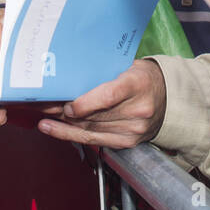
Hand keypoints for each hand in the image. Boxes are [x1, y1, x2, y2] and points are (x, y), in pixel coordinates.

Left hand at [37, 60, 165, 148]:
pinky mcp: (127, 142)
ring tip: (41, 117)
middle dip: (64, 112)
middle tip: (40, 104)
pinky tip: (53, 129)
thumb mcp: (128, 66)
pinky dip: (71, 135)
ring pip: (91, 130)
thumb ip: (103, 72)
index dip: (85, 103)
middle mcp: (138, 110)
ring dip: (63, 125)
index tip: (68, 105)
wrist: (169, 99)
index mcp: (138, 84)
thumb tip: (68, 74)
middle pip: (95, 116)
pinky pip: (94, 141)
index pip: (109, 96)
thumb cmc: (143, 78)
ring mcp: (133, 130)